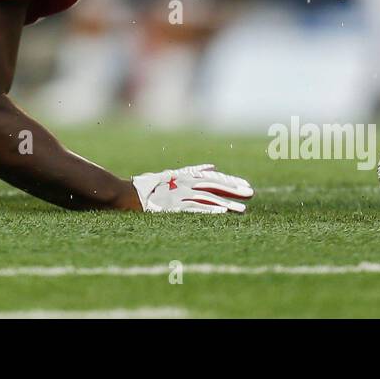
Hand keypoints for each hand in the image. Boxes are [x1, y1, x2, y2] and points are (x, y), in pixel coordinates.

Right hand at [132, 164, 253, 213]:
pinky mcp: (173, 206)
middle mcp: (185, 184)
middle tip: (251, 194)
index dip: (230, 181)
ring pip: (208, 198)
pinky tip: (222, 212)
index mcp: (186, 177)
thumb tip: (212, 167)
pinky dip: (208, 209)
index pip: (214, 178)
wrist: (128, 193)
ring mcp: (180, 195)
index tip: (245, 185)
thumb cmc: (149, 186)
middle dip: (234, 190)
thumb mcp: (172, 175)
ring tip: (243, 209)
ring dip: (227, 203)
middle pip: (215, 186)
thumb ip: (193, 171)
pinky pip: (194, 207)